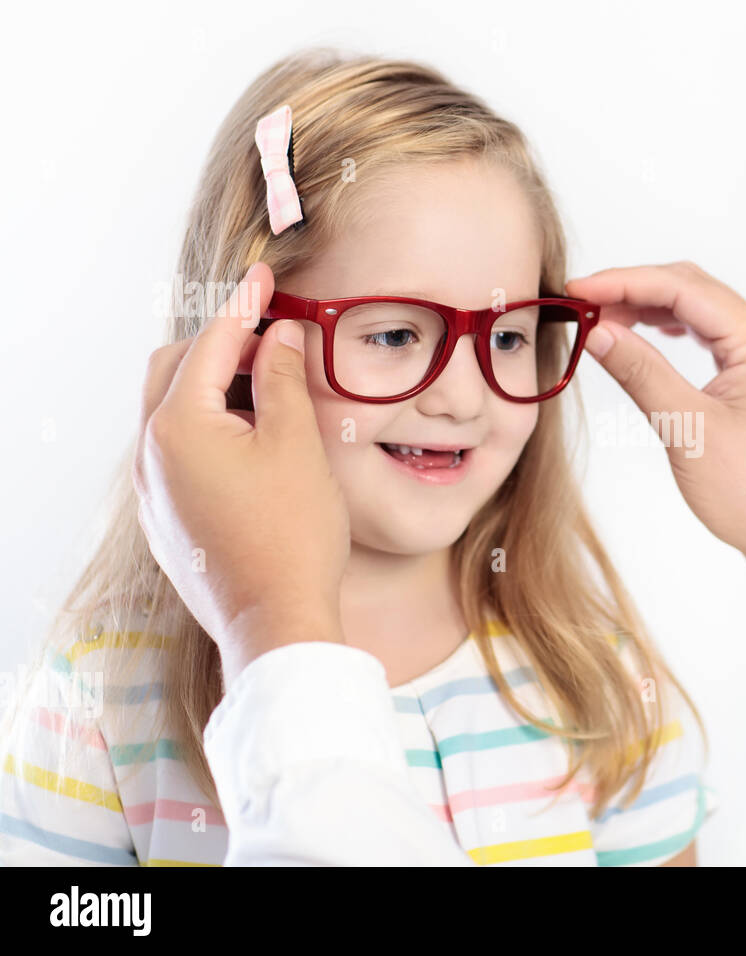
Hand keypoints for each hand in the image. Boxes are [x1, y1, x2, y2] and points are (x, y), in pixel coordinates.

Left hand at [132, 262, 350, 685]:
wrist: (276, 623)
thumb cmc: (292, 534)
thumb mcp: (297, 443)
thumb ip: (283, 378)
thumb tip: (280, 336)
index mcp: (177, 426)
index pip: (210, 345)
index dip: (243, 307)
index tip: (265, 278)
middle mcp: (150, 455)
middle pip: (174, 371)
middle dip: (220, 346)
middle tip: (272, 339)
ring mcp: (153, 492)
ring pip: (172, 413)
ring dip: (214, 389)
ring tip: (268, 391)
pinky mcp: (166, 520)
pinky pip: (177, 454)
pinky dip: (209, 430)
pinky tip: (252, 443)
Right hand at [565, 261, 745, 630]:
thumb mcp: (688, 429)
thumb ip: (642, 372)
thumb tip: (598, 331)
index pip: (683, 289)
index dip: (624, 283)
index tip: (578, 290)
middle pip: (693, 289)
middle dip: (635, 289)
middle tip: (582, 302)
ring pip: (701, 312)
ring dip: (651, 308)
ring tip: (603, 320)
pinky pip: (710, 339)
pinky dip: (673, 331)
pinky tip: (645, 338)